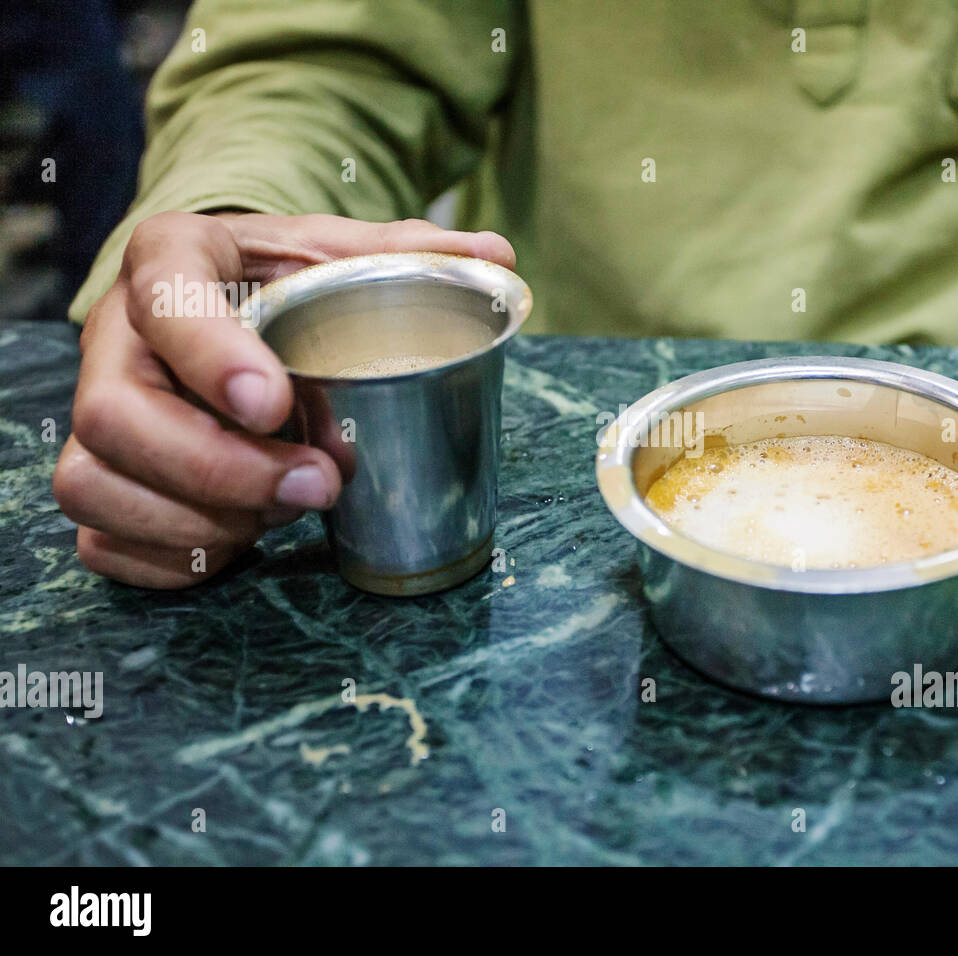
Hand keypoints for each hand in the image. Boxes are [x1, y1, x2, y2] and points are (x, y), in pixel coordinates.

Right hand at [53, 211, 515, 587]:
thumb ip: (409, 253)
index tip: (276, 403)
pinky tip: (241, 541)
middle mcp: (116, 338)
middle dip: (220, 470)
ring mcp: (100, 411)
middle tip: (318, 486)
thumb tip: (498, 259)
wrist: (223, 303)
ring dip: (200, 520)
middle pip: (116, 416)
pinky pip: (102, 540)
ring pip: (96, 483)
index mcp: (173, 262)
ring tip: (286, 514)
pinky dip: (174, 558)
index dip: (211, 356)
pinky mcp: (99, 473)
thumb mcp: (336, 251)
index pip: (166, 298)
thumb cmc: (282, 280)